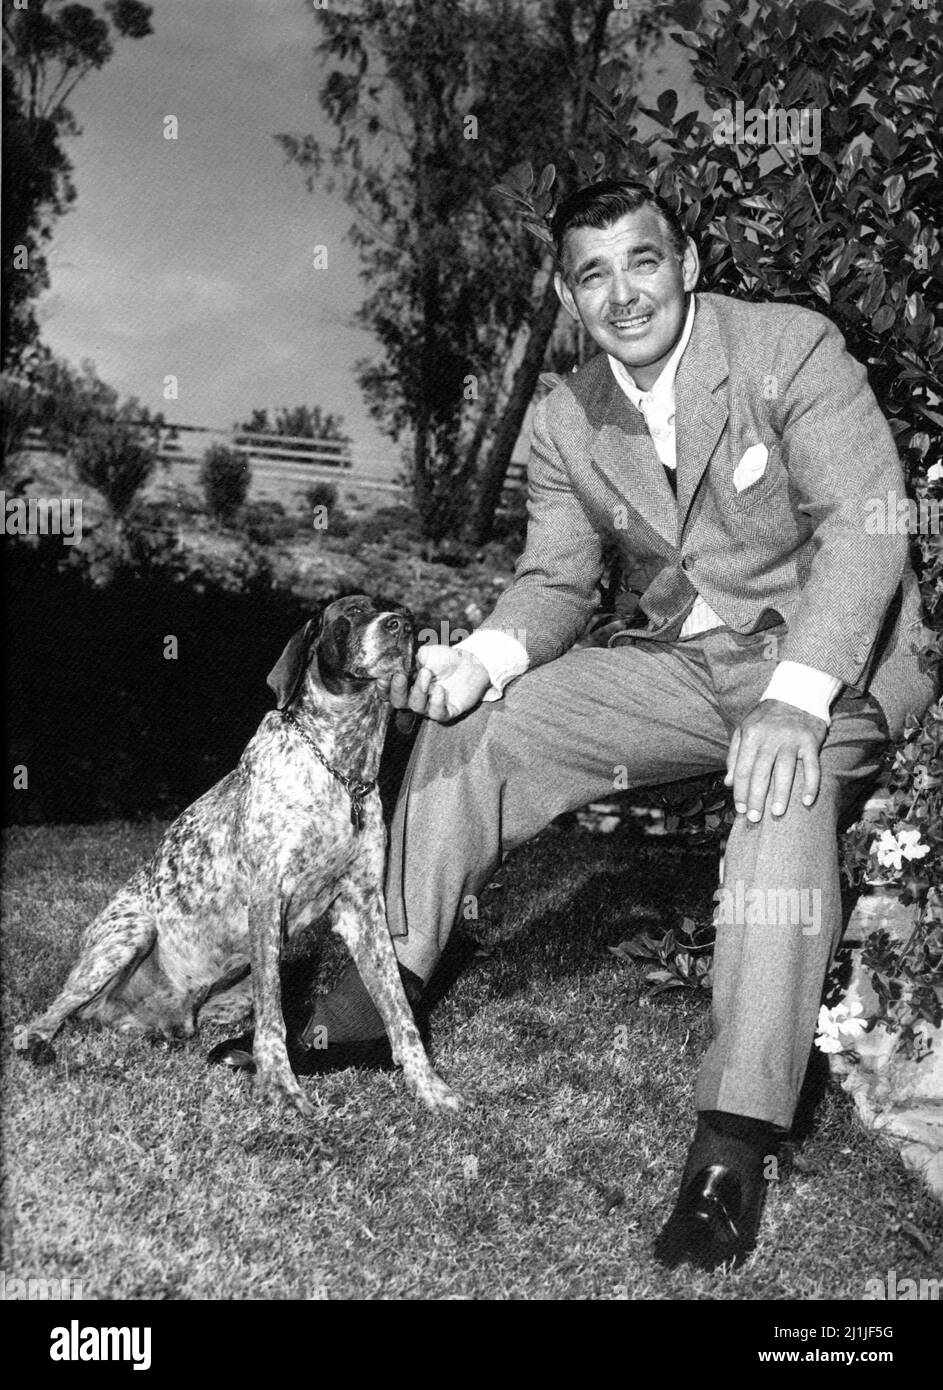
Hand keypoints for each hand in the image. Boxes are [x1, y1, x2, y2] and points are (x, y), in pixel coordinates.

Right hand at [379, 645, 491, 721]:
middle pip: (398, 702)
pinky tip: (440, 690)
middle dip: (397, 689)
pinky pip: (437, 713)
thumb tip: (396, 663)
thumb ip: (410, 659)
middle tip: (401, 676)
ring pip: (416, 706)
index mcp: (407, 684)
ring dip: (419, 690)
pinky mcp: (446, 712)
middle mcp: (415, 698)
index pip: (388, 691)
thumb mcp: (425, 654)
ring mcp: (430, 706)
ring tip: (427, 673)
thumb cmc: (445, 659)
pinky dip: (436, 702)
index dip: (383, 687)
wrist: (470, 663)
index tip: (383, 677)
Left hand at [724, 699, 826, 822]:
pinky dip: (810, 785)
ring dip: (780, 794)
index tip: (740, 809)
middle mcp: (770, 738)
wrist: (797, 694)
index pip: (742, 769)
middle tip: (754, 819)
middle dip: (756, 798)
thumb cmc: (767, 717)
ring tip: (776, 813)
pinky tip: (807, 801)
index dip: (740, 791)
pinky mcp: (810, 741)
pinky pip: (811, 766)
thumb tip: (728, 783)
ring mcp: (791, 739)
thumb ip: (734, 755)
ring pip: (785, 771)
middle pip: (760, 773)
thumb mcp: (744, 729)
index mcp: (751, 735)